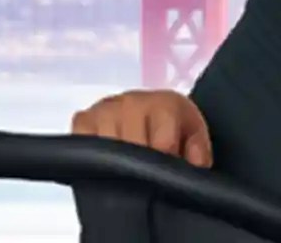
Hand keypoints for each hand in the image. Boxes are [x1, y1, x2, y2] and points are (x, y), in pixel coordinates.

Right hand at [70, 89, 212, 166]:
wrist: (153, 109)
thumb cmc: (175, 126)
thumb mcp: (193, 136)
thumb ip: (198, 152)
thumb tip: (193, 167)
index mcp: (164, 104)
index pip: (161, 144)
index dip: (164, 167)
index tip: (164, 178)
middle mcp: (131, 101)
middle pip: (131, 147)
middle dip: (139, 168)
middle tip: (144, 179)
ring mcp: (105, 109)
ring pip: (106, 147)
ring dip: (115, 165)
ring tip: (126, 172)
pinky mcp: (83, 118)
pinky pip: (81, 141)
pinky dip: (90, 156)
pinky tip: (105, 164)